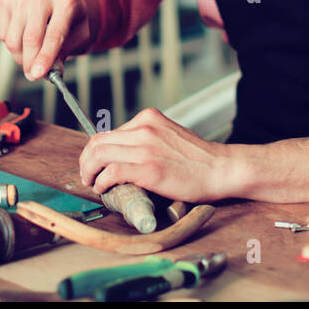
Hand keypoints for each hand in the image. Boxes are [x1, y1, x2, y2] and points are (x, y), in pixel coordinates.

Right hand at [0, 0, 92, 79]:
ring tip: (32, 51)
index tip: (38, 74)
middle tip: (34, 74)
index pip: (54, 35)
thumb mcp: (80, 28)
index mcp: (66, 1)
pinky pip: (2, 35)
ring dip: (20, 56)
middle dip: (31, 63)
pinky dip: (12, 43)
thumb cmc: (68, 7)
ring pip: (12, 41)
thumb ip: (69, 50)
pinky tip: (23, 34)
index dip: (45, 58)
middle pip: (30, 40)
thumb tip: (53, 70)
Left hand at [79, 108, 229, 202]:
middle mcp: (144, 129)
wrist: (221, 169)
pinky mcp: (148, 169)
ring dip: (89, 172)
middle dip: (86, 161)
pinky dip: (102, 182)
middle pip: (98, 141)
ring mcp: (145, 148)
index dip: (94, 150)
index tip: (93, 164)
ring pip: (99, 155)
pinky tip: (104, 189)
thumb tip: (123, 153)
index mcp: (148, 118)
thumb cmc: (198, 158)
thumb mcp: (169, 135)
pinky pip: (111, 172)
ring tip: (92, 183)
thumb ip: (147, 138)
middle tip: (87, 175)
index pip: (108, 132)